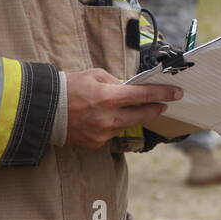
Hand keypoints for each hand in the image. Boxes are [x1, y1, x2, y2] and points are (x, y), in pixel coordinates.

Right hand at [65, 68, 181, 148]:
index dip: (162, 94)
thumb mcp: (95, 75)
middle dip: (155, 109)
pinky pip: (112, 134)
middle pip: (143, 115)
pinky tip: (103, 118)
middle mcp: (108, 118)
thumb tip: (132, 88)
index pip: (144, 95)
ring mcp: (103, 133)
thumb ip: (117, 82)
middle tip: (163, 104)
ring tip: (122, 108)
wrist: (44, 110)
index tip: (176, 93)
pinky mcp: (96, 144)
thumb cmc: (70, 87)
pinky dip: (113, 126)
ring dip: (131, 117)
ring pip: (127, 124)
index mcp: (109, 97)